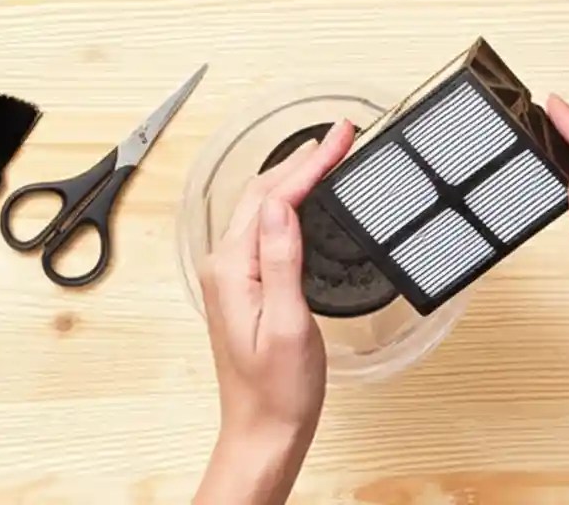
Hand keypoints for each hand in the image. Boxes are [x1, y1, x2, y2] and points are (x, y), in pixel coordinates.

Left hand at [193, 120, 353, 504]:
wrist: (263, 432)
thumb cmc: (277, 391)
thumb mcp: (288, 324)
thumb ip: (281, 259)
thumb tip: (280, 203)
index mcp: (233, 268)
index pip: (273, 197)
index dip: (311, 162)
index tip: (341, 136)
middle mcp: (225, 265)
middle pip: (263, 193)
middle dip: (304, 160)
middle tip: (343, 136)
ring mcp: (232, 275)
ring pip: (263, 207)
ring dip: (296, 178)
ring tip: (331, 156)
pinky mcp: (243, 285)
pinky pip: (265, 228)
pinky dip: (291, 204)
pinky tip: (309, 201)